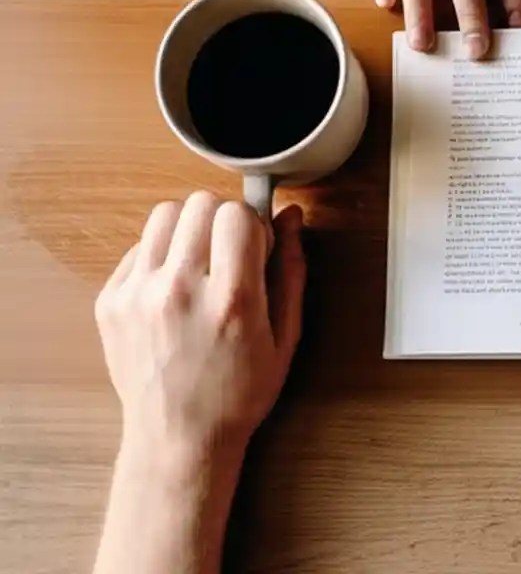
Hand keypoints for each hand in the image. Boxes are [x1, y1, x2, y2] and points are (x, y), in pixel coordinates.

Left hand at [94, 192, 306, 456]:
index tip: (256, 249)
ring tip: (199, 266)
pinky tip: (174, 291)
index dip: (253, 224)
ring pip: (165, 214)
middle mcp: (179, 290)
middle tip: (229, 255)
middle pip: (200, 203)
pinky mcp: (110, 300)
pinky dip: (161, 257)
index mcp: (231, 300)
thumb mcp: (285, 336)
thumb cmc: (240, 391)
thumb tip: (290, 215)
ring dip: (189, 229)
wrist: (178, 435)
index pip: (237, 213)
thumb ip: (290, 270)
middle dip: (222, 219)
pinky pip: (139, 247)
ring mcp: (137, 294)